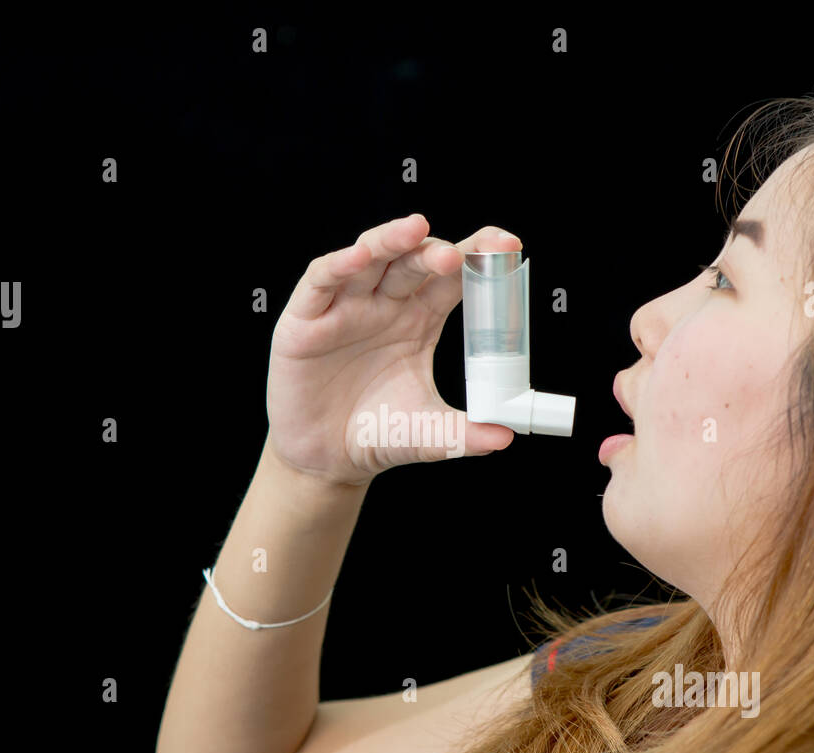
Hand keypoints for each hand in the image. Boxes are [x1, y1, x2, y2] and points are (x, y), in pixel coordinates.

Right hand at [266, 214, 517, 485]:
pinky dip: (338, 266)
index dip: (477, 256)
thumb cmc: (375, 433)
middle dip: (435, 251)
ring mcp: (346, 307)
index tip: (507, 247)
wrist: (324, 460)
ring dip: (390, 240)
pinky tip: (357, 257)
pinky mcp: (305, 320)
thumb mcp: (427, 435)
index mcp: (420, 319)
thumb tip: (505, 437)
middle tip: (457, 256)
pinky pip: (321, 282)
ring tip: (415, 230)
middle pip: (413, 261)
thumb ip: (464, 434)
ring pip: (369, 258)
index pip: (452, 276)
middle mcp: (385, 305)